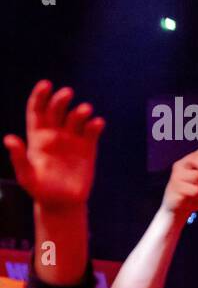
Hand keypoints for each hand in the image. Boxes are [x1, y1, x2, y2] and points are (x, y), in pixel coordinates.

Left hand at [4, 81, 102, 210]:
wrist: (63, 203)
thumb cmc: (41, 190)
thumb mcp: (26, 176)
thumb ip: (18, 157)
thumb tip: (9, 138)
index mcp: (37, 137)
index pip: (37, 111)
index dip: (40, 96)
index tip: (46, 84)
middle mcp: (55, 135)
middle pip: (56, 110)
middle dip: (61, 99)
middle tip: (67, 93)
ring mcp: (72, 140)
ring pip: (76, 118)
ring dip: (80, 111)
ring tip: (85, 111)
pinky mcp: (88, 148)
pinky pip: (92, 132)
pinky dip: (95, 125)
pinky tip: (97, 123)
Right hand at [163, 146, 197, 215]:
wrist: (178, 210)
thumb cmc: (191, 194)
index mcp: (185, 164)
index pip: (196, 154)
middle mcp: (179, 168)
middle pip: (196, 160)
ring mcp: (176, 178)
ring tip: (197, 192)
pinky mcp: (175, 190)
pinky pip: (195, 190)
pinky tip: (191, 198)